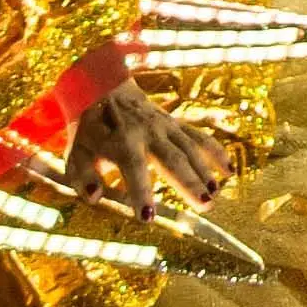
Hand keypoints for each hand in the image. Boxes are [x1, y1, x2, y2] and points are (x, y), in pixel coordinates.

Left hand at [62, 79, 236, 226]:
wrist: (106, 90)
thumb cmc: (89, 132)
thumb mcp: (76, 153)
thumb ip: (83, 177)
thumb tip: (94, 197)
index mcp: (120, 141)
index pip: (133, 168)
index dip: (141, 191)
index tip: (148, 217)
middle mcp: (147, 132)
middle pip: (172, 158)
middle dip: (188, 182)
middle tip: (205, 205)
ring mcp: (165, 126)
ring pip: (190, 148)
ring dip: (205, 171)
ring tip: (215, 195)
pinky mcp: (176, 124)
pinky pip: (200, 136)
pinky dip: (216, 151)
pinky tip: (230, 171)